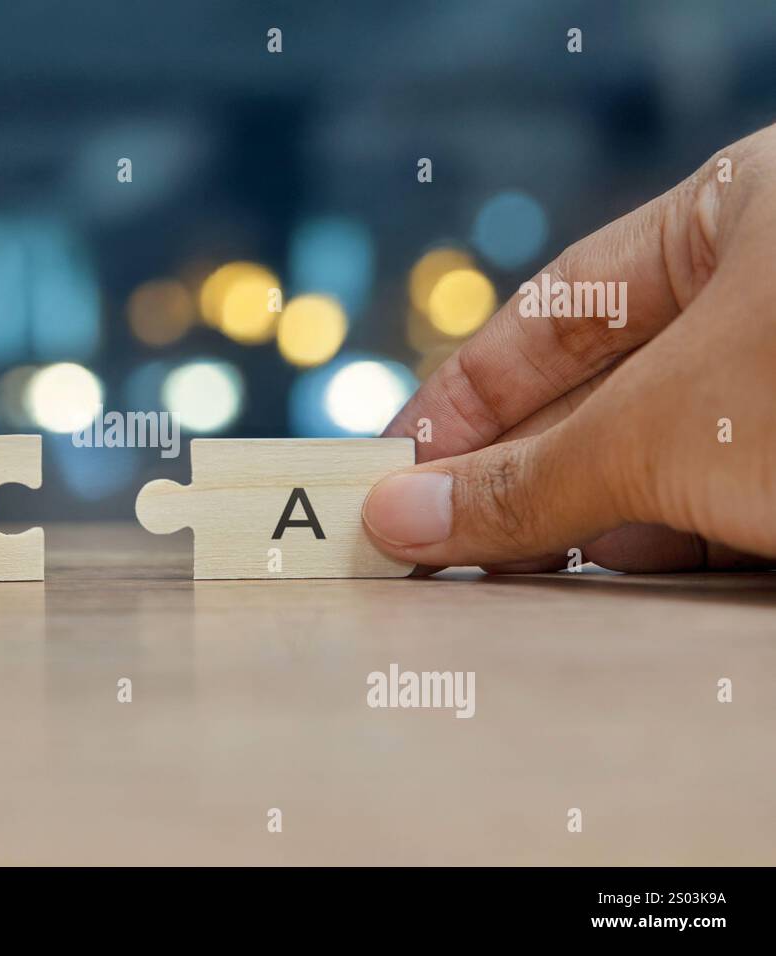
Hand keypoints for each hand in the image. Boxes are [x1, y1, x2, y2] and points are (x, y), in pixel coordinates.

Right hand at [364, 124, 775, 572]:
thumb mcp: (663, 428)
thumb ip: (528, 479)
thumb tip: (396, 517)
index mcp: (738, 211)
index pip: (558, 305)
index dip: (463, 392)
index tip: (393, 467)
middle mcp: (771, 287)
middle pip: (602, 385)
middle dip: (513, 467)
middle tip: (428, 536)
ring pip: (667, 447)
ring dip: (582, 514)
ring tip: (500, 565)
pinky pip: (730, 491)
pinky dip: (665, 537)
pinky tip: (613, 568)